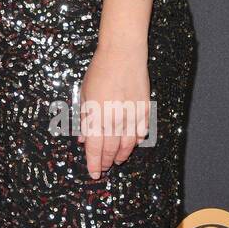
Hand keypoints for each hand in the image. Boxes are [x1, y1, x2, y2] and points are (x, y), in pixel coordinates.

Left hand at [78, 44, 150, 179]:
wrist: (123, 54)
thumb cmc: (99, 72)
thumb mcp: (84, 95)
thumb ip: (85, 119)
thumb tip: (83, 140)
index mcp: (97, 116)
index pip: (95, 148)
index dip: (93, 163)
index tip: (93, 173)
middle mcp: (115, 119)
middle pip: (111, 149)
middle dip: (106, 162)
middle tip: (102, 169)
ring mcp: (132, 115)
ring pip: (128, 144)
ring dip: (121, 155)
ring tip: (116, 161)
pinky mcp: (145, 109)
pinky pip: (141, 132)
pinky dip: (136, 141)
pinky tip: (131, 145)